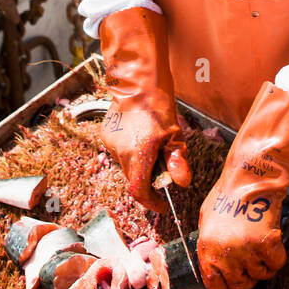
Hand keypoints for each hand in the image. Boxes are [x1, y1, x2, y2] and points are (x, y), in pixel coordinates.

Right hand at [99, 6, 190, 212]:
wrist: (136, 82)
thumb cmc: (159, 106)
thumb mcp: (175, 134)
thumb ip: (178, 161)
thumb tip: (182, 183)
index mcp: (138, 154)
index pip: (139, 191)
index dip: (151, 203)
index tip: (162, 206)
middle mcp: (121, 152)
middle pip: (133, 179)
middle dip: (148, 181)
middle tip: (162, 167)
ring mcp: (111, 144)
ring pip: (126, 166)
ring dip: (138, 164)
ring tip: (152, 145)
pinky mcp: (106, 135)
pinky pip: (119, 152)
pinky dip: (130, 152)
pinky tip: (139, 136)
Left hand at [197, 81, 288, 288]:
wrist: (250, 177)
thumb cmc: (230, 194)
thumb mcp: (208, 219)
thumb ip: (210, 243)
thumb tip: (214, 266)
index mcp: (206, 247)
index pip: (214, 284)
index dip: (226, 288)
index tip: (235, 286)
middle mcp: (224, 252)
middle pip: (239, 284)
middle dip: (249, 277)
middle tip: (254, 263)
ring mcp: (245, 250)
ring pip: (260, 275)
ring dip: (264, 265)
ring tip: (262, 245)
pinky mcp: (265, 244)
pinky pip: (276, 264)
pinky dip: (277, 256)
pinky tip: (274, 242)